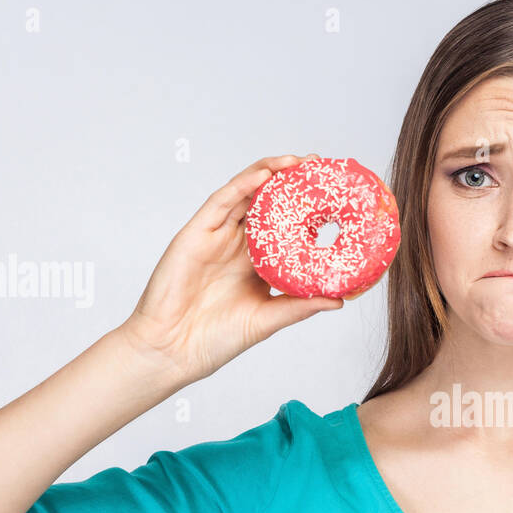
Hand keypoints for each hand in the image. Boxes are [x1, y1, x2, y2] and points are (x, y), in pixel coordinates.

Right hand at [121, 154, 344, 381]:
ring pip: (246, 194)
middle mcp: (238, 245)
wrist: (172, 350)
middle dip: (292, 182)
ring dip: (270, 173)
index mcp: (256, 264)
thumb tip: (339, 299)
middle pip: (267, 203)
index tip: (335, 198)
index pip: (285, 228)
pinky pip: (222, 202)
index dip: (307, 211)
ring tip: (297, 162)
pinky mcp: (196, 233)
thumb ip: (299, 306)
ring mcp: (217, 236)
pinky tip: (264, 175)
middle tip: (319, 167)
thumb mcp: (267, 319)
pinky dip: (243, 185)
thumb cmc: (215, 339)